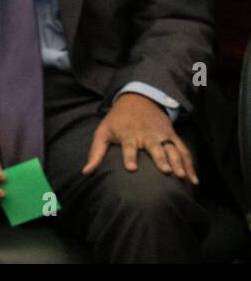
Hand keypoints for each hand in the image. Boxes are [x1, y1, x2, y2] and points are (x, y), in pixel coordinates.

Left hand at [83, 93, 197, 184]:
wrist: (138, 99)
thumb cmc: (117, 120)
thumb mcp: (102, 132)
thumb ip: (96, 153)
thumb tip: (85, 173)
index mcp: (128, 134)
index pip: (129, 146)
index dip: (129, 156)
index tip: (132, 168)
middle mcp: (147, 135)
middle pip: (155, 148)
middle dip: (161, 159)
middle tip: (166, 172)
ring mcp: (161, 135)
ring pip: (172, 149)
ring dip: (178, 163)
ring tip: (182, 177)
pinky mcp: (172, 136)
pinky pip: (183, 151)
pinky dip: (190, 165)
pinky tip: (194, 181)